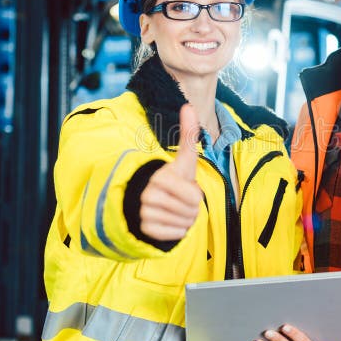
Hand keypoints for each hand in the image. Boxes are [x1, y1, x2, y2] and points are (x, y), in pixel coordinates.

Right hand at [139, 104, 202, 240]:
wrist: (151, 202)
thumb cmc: (173, 179)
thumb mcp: (184, 160)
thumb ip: (188, 134)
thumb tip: (188, 105)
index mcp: (160, 177)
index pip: (195, 197)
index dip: (196, 196)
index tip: (187, 190)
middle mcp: (148, 195)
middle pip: (191, 211)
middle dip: (192, 210)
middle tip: (180, 202)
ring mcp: (144, 213)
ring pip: (183, 224)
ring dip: (184, 220)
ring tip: (174, 210)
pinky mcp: (143, 230)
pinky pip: (174, 235)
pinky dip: (177, 231)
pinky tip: (169, 221)